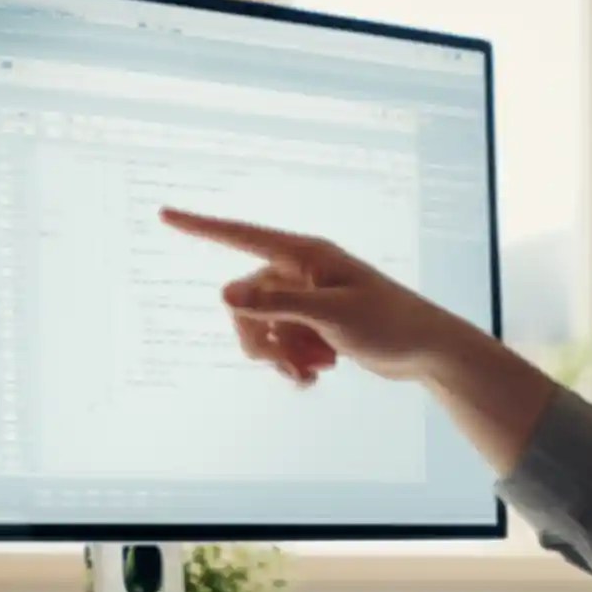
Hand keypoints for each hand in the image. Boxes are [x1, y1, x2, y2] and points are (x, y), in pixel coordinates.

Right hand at [160, 207, 475, 384]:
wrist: (426, 350)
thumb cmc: (389, 323)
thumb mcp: (332, 316)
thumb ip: (278, 305)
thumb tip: (225, 293)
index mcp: (306, 254)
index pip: (243, 236)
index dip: (202, 227)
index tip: (164, 214)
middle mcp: (301, 271)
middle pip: (246, 302)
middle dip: (261, 339)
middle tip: (290, 364)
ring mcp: (306, 299)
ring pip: (260, 328)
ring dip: (280, 356)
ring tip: (314, 372)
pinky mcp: (313, 324)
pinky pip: (280, 342)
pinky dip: (293, 362)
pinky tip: (317, 377)